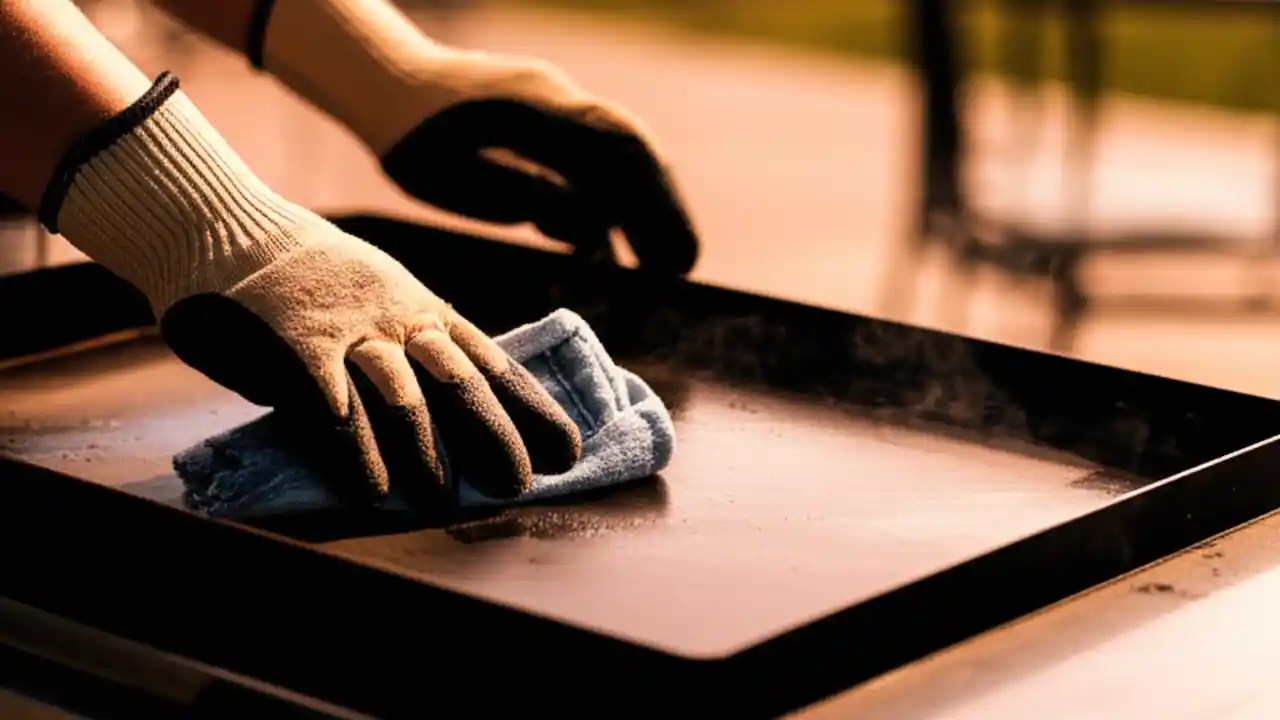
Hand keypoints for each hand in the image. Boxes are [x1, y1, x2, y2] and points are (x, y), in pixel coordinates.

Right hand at [161, 220, 581, 503]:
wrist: (232, 230)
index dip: (532, 410)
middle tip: (518, 483)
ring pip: (403, 398)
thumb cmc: (314, 280)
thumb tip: (471, 402)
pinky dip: (358, 452)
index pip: (492, 364)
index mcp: (425, 312)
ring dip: (428, 454)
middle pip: (460, 383)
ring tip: (444, 500)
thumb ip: (421, 342)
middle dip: (495, 436)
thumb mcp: (385, 297)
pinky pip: (333, 407)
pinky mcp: (294, 349)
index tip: (568, 451)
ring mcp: (348, 334)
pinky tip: (375, 490)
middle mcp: (397, 322)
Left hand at [377, 51, 700, 272]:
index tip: (676, 254)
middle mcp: (561, 103)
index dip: (655, 203)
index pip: (617, 150)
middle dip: (664, 208)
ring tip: (660, 266)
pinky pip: (594, 165)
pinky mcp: (551, 128)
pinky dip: (607, 208)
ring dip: (643, 209)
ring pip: (620, 159)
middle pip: (633, 151)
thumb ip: (521, 197)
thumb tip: (590, 229)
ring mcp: (560, 112)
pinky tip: (604, 253)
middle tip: (683, 266)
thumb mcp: (453, 177)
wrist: (392, 87)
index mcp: (538, 110)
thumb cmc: (413, 139)